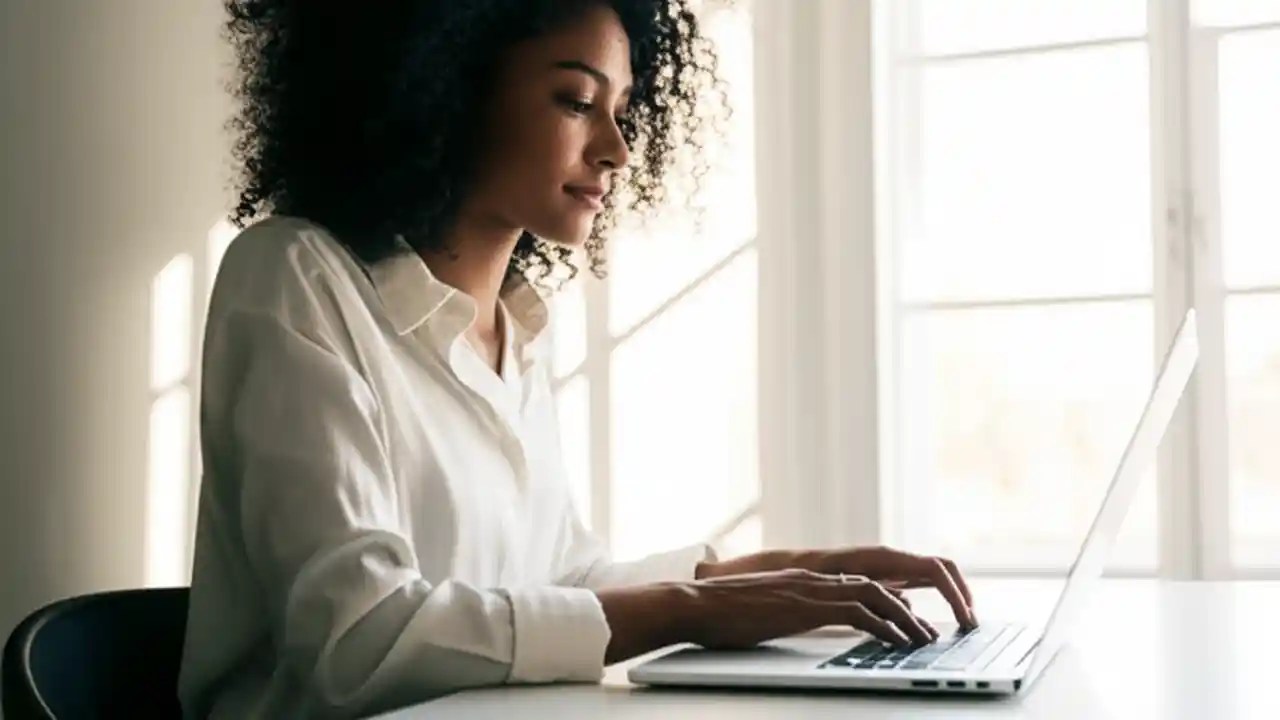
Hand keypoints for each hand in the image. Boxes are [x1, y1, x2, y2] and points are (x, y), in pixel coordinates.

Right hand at [679, 568, 939, 650]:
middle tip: (923, 632)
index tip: (905, 618)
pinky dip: (883, 627)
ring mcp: (810, 590)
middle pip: (874, 587)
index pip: (855, 584)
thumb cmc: (717, 613)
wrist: (695, 604)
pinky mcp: (807, 608)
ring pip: (874, 596)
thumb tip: (787, 621)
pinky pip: (859, 614)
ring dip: (903, 619)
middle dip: (904, 610)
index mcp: (801, 579)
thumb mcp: (758, 609)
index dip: (885, 600)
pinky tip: (896, 641)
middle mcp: (812, 579)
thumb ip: (780, 610)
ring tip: (921, 639)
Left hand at [812, 546, 976, 628]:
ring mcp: (894, 567)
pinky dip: (937, 599)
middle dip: (962, 593)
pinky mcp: (890, 577)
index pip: (935, 569)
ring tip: (963, 624)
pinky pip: (922, 584)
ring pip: (935, 577)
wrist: (796, 567)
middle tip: (971, 623)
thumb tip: (900, 602)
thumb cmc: (814, 573)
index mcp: (887, 558)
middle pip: (943, 569)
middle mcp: (895, 560)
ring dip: (953, 597)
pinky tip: (934, 622)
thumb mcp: (841, 582)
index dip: (954, 592)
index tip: (964, 617)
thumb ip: (870, 589)